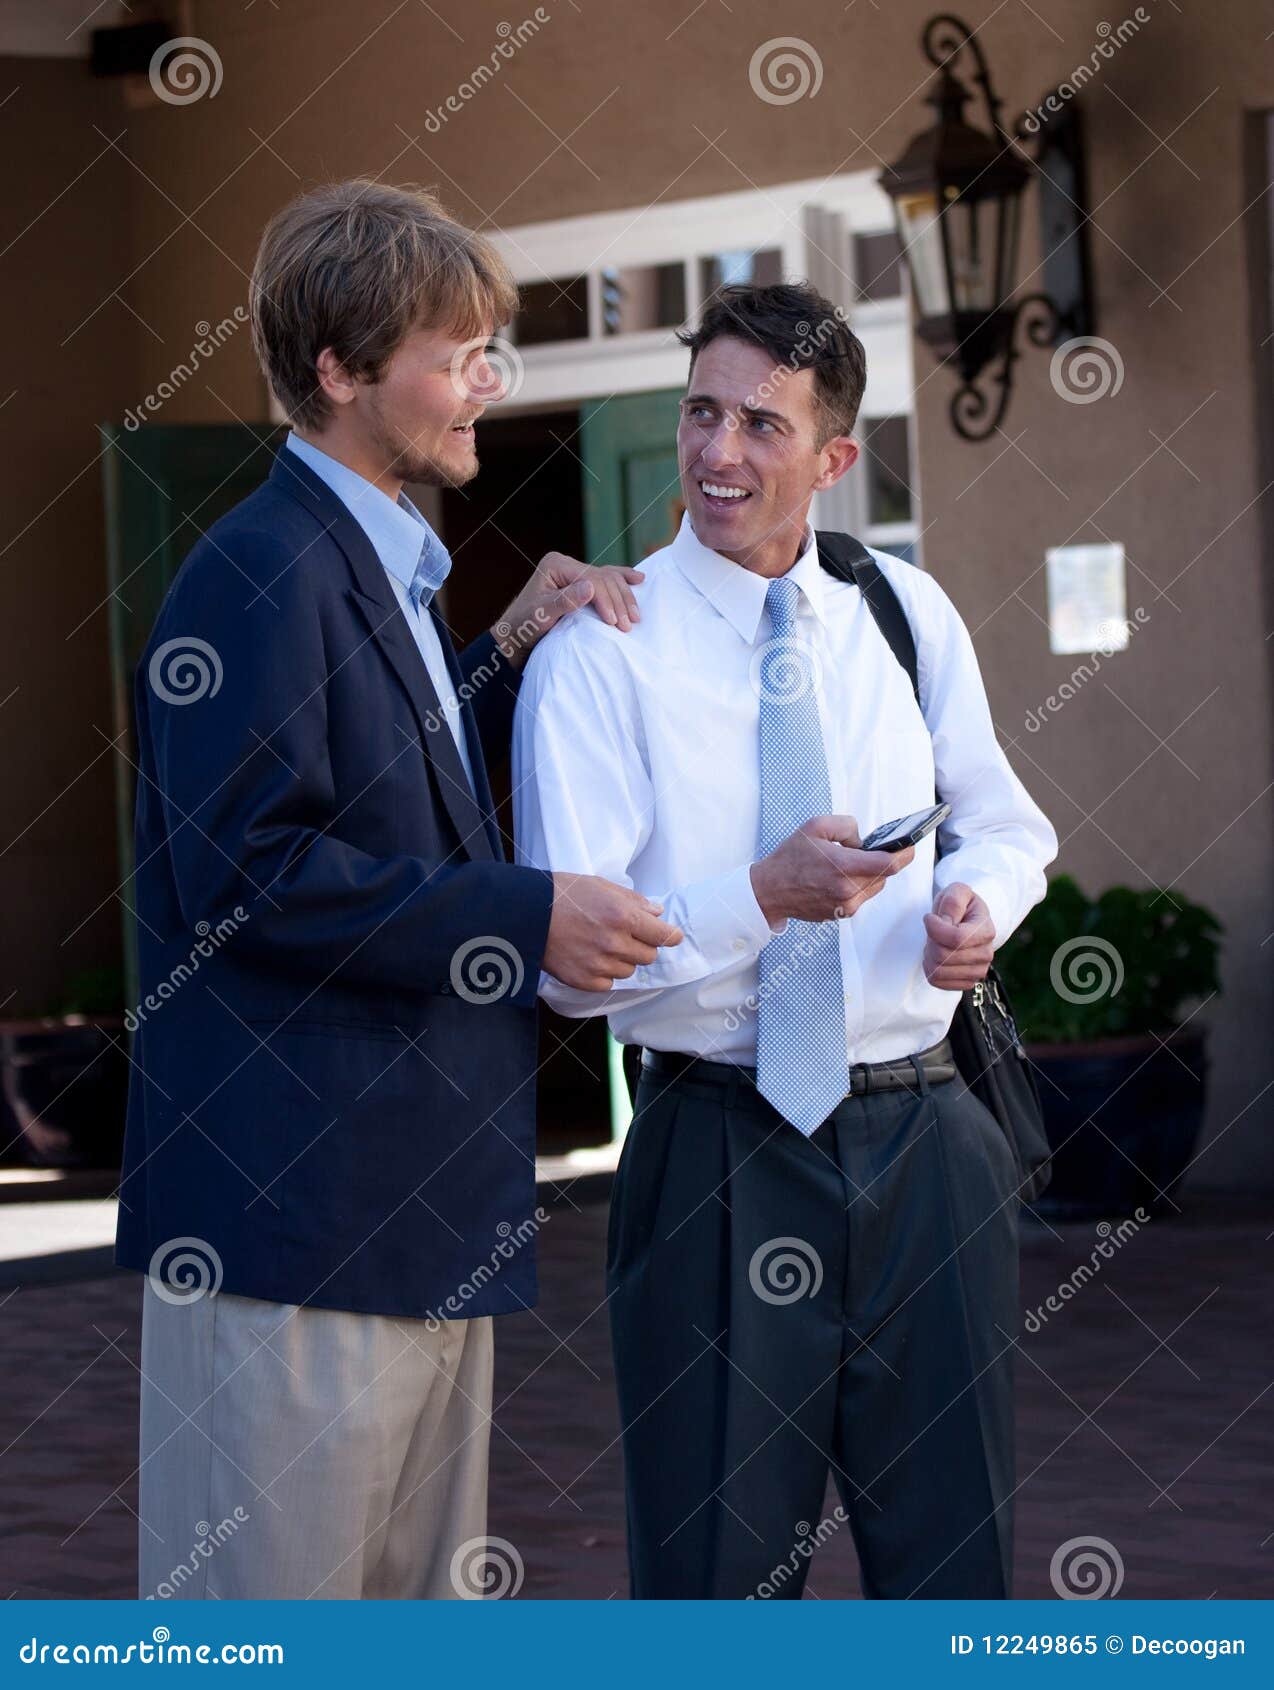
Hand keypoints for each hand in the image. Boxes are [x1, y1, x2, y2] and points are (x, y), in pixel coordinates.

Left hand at [492, 553, 644, 666]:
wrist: (516, 636)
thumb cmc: (524, 626)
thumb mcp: (541, 615)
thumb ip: (564, 601)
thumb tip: (591, 587)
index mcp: (555, 564)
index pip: (590, 578)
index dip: (606, 599)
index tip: (614, 622)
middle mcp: (566, 563)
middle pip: (603, 578)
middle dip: (618, 601)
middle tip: (629, 625)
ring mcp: (575, 572)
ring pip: (609, 578)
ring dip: (624, 597)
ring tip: (635, 618)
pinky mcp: (581, 583)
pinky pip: (607, 578)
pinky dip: (623, 580)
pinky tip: (639, 579)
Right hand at [543, 872, 683, 992]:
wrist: (526, 914)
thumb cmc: (563, 894)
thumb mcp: (601, 885)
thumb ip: (633, 900)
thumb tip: (657, 913)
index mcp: (623, 916)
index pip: (662, 935)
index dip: (670, 936)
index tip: (672, 937)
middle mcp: (614, 942)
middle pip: (648, 956)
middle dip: (642, 946)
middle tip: (626, 935)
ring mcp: (599, 964)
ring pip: (629, 971)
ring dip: (622, 960)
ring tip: (601, 945)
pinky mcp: (584, 980)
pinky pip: (608, 983)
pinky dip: (604, 973)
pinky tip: (589, 957)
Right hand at [749, 815, 913, 924]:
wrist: (770, 891)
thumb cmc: (790, 857)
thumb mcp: (815, 826)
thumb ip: (847, 825)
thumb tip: (865, 840)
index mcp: (843, 867)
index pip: (889, 864)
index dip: (905, 853)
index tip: (910, 844)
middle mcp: (847, 890)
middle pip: (885, 875)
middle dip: (886, 860)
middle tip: (880, 847)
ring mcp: (846, 906)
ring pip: (876, 887)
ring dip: (873, 873)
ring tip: (856, 860)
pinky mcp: (842, 914)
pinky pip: (862, 896)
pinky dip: (860, 884)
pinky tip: (844, 875)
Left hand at [922, 883, 995, 990]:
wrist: (966, 920)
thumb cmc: (960, 905)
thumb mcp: (957, 892)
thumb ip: (953, 902)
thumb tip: (946, 922)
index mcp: (986, 931)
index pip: (956, 938)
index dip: (935, 928)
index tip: (930, 917)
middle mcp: (986, 954)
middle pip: (943, 956)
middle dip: (930, 941)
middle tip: (933, 932)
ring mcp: (978, 971)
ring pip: (937, 971)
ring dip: (929, 955)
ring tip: (936, 943)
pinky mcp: (966, 983)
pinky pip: (937, 982)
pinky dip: (930, 968)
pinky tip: (937, 956)